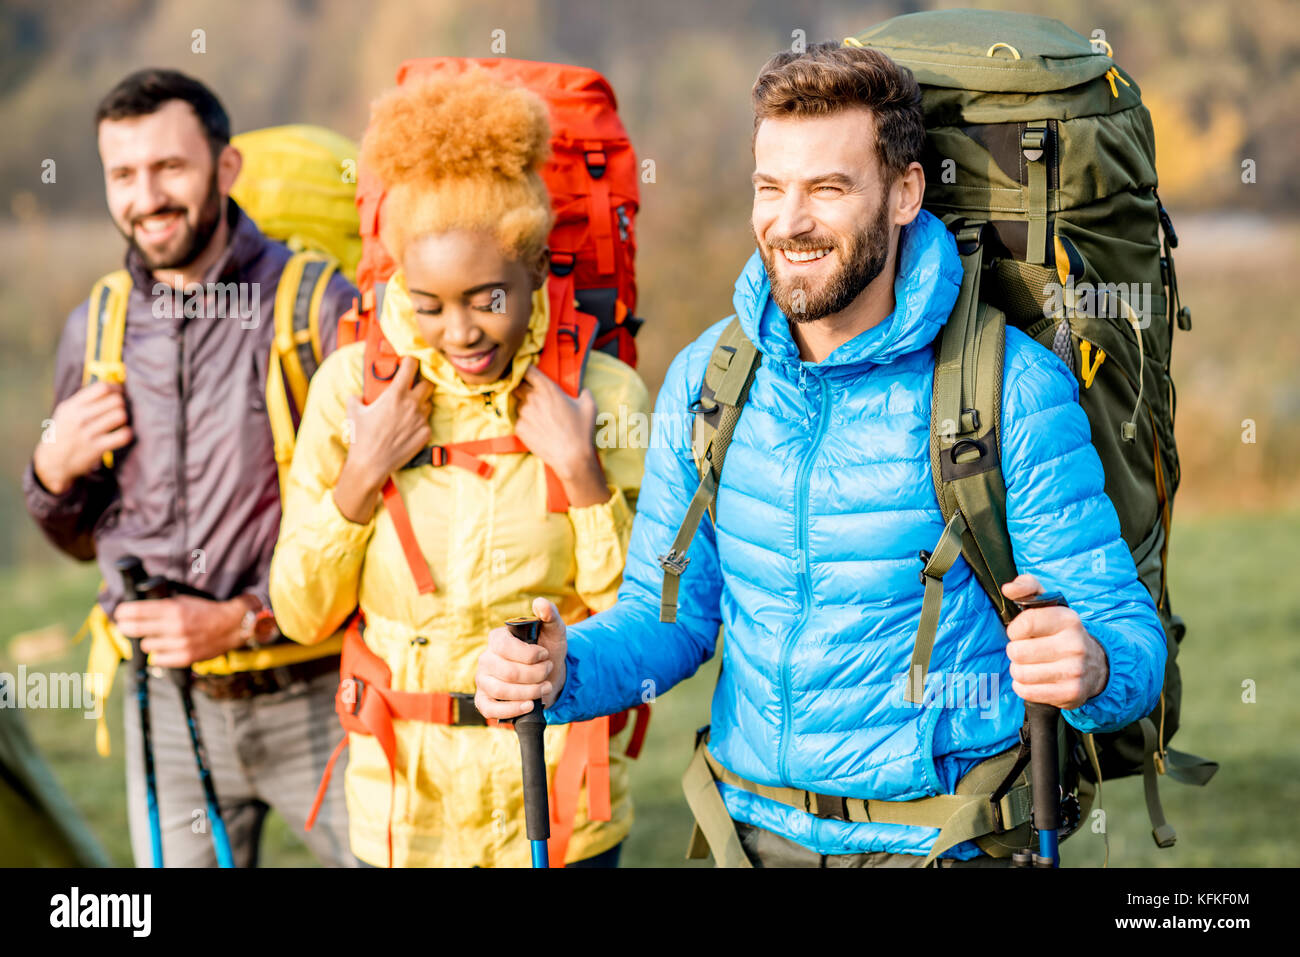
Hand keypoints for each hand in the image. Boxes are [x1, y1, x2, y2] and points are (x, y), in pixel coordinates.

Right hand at [33, 382, 131, 494]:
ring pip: (120, 416)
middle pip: (115, 400)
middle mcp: (79, 418)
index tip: (119, 392)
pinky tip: (121, 434)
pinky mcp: (96, 448)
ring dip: (124, 418)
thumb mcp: (66, 412)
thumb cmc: (63, 433)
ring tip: (119, 421)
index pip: (101, 388)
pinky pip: (123, 436)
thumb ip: (84, 399)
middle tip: (120, 408)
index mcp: (72, 406)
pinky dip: (126, 433)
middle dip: (122, 403)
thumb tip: (110, 385)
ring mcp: (87, 433)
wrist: (51, 462)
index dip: (116, 388)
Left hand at [114, 594, 252, 668]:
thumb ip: (163, 605)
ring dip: (149, 641)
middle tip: (125, 626)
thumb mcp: (184, 600)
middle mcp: (174, 627)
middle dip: (126, 627)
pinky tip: (165, 648)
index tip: (119, 613)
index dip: (123, 612)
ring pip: (146, 646)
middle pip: (135, 629)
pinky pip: (158, 660)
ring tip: (157, 637)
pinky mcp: (184, 658)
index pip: (136, 611)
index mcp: (173, 609)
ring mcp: (179, 644)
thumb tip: (136, 610)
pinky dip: (159, 655)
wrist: (232, 625)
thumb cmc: (206, 611)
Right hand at [333, 356, 432, 522]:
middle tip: (412, 387)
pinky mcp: (426, 433)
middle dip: (421, 382)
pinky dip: (419, 422)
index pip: (411, 366)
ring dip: (421, 403)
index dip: (411, 361)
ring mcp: (421, 419)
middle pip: (428, 384)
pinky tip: (407, 428)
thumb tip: (357, 395)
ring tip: (408, 410)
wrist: (371, 464)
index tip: (408, 362)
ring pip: (428, 403)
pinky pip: (426, 422)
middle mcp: (412, 404)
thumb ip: (357, 398)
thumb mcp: (354, 411)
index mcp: (396, 394)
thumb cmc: (361, 436)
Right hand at [475, 597, 567, 718]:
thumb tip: (540, 603)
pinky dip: (511, 709)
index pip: (505, 646)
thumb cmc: (548, 651)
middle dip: (535, 675)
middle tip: (548, 671)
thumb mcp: (554, 632)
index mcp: (497, 639)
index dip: (529, 654)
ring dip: (529, 692)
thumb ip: (549, 615)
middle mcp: (485, 658)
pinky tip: (529, 705)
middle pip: (507, 672)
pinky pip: (489, 709)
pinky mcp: (484, 700)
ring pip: (500, 691)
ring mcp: (482, 680)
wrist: (548, 676)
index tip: (545, 655)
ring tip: (544, 687)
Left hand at [514, 365, 608, 506]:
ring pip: (518, 403)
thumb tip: (583, 390)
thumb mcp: (590, 406)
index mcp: (547, 388)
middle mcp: (532, 398)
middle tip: (533, 395)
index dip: (526, 369)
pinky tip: (537, 429)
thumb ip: (584, 393)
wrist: (571, 457)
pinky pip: (518, 420)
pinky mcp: (519, 428)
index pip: (527, 370)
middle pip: (518, 385)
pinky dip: (525, 422)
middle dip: (522, 387)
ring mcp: (523, 413)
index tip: (528, 372)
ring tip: (539, 417)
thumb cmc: (581, 430)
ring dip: (525, 406)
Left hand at [1001, 574, 1108, 709]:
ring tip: (1032, 665)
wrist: (1097, 664)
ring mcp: (1075, 671)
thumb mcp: (1049, 604)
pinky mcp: (1071, 693)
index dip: (1015, 630)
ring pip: (1020, 673)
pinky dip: (1024, 686)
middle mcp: (1074, 645)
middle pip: (1017, 651)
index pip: (1025, 623)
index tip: (1020, 632)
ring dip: (1019, 670)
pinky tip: (1035, 680)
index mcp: (1068, 619)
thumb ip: (1027, 587)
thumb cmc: (1062, 632)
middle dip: (1016, 651)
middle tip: (1027, 650)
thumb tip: (1008, 588)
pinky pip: (1027, 691)